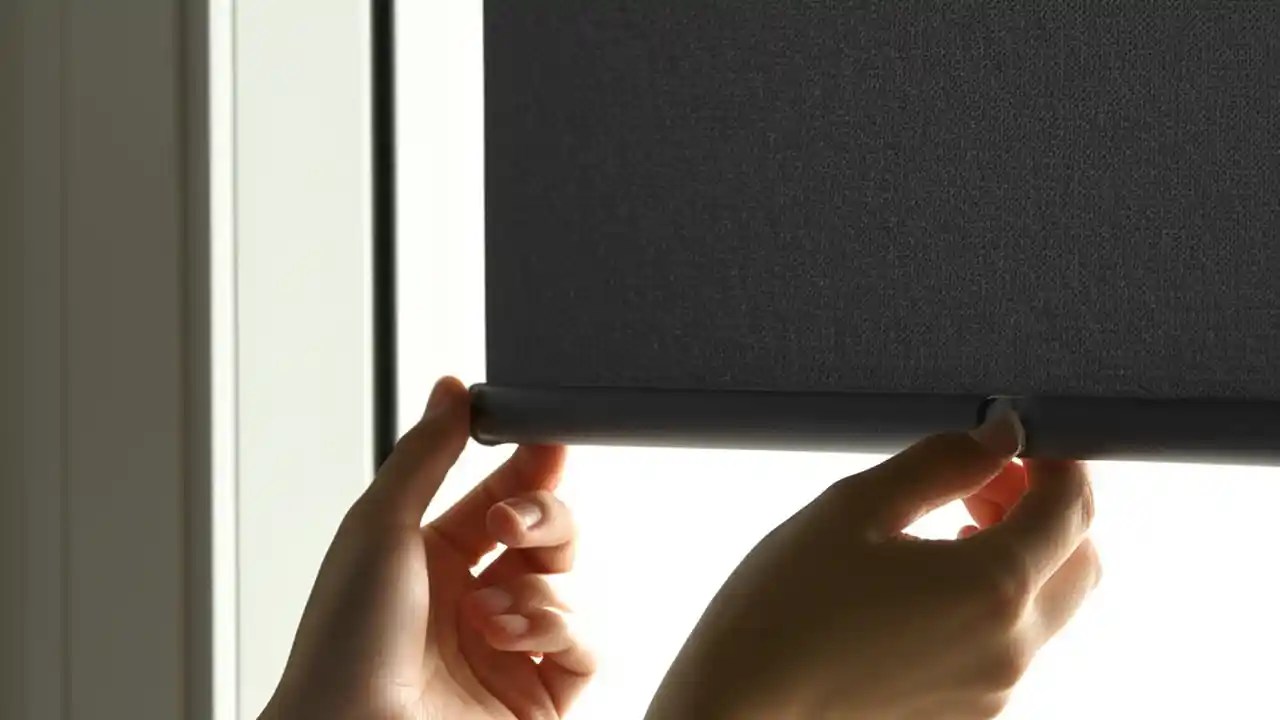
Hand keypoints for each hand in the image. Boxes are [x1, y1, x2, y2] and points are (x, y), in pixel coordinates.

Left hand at [262, 377, 593, 719]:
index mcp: (432, 560)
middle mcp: (474, 602)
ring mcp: (508, 651)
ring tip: (487, 609)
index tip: (548, 438)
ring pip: (569, 586)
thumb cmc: (343, 644)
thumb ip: (425, 454)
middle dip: (543, 517)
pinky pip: (584, 647)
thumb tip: (452, 390)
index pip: (502, 498)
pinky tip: (509, 635)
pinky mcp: (538, 697)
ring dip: (536, 585)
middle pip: (548, 535)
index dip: (531, 467)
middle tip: (513, 522)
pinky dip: (557, 630)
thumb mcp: (378, 527)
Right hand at [646, 410, 1098, 719]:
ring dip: (1021, 557)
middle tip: (981, 486)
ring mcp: (993, 690)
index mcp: (992, 587)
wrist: (738, 713)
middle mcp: (1010, 647)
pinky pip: (1011, 647)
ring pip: (1050, 608)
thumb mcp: (853, 508)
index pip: (1074, 507)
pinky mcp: (968, 715)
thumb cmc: (781, 613)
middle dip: (1047, 511)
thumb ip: (940, 463)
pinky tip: (924, 588)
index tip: (1013, 445)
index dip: (1053, 460)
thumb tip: (997, 435)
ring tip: (945, 532)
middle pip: (1082, 562)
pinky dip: (994, 605)